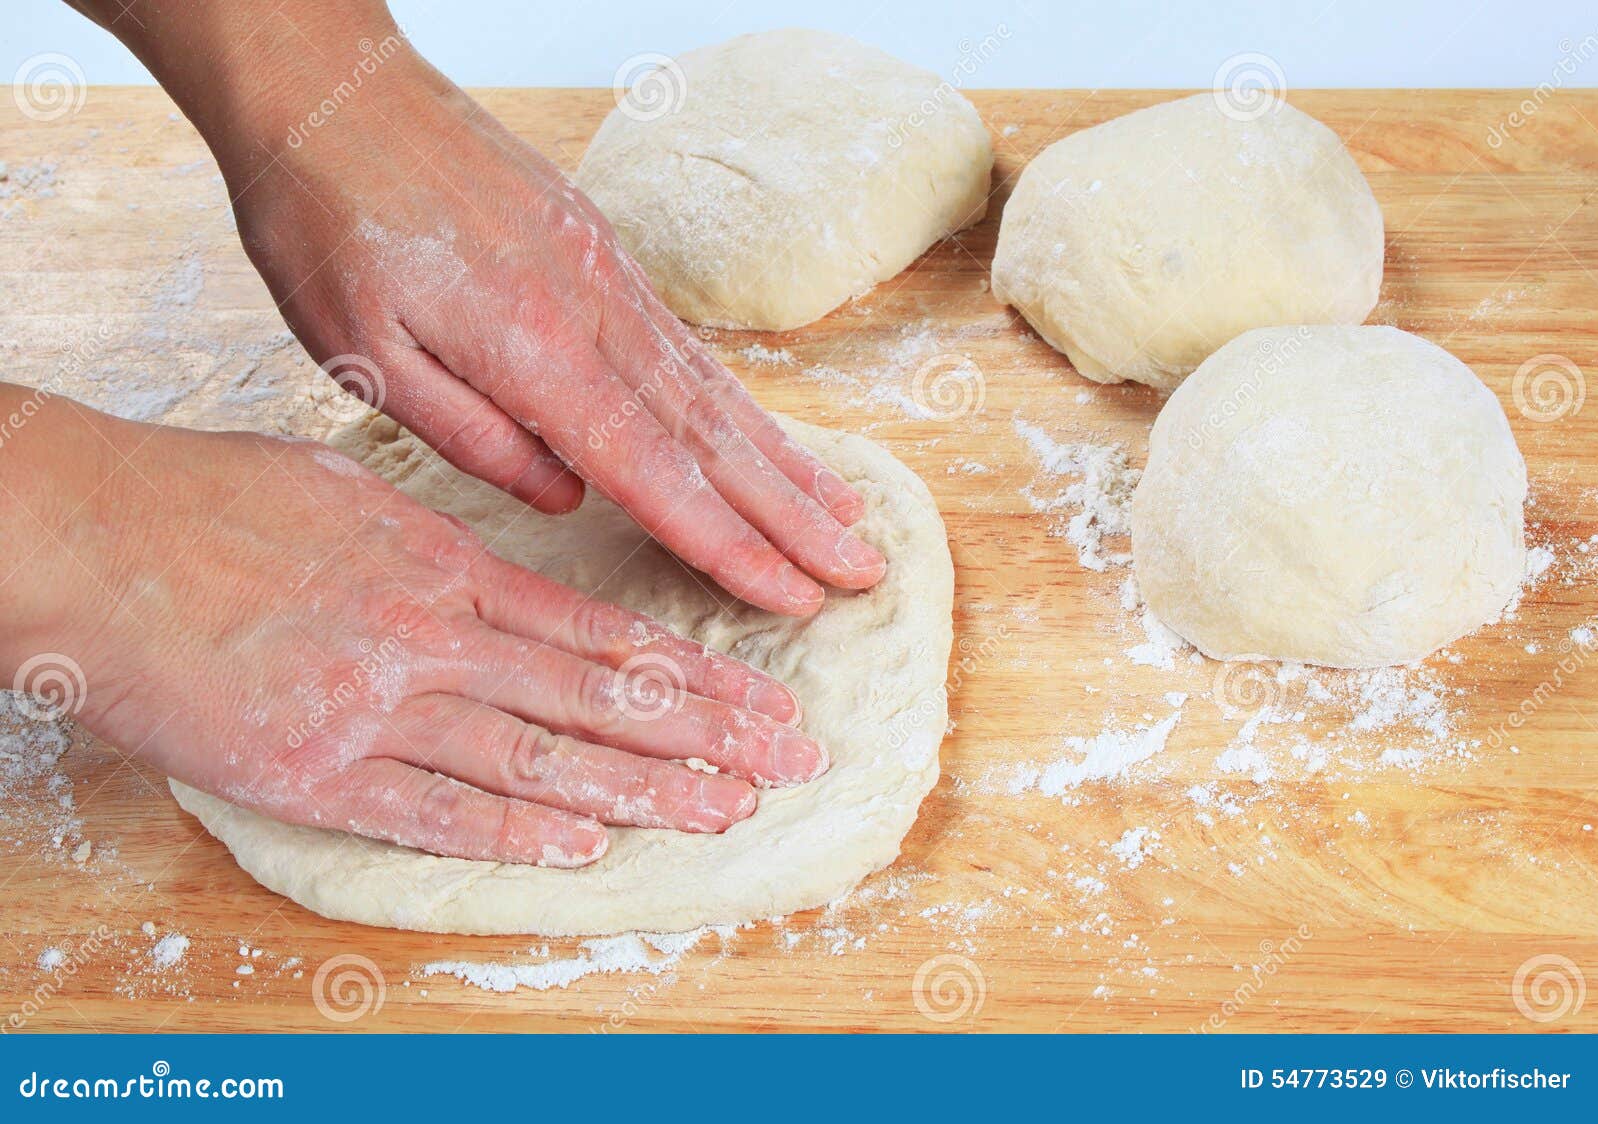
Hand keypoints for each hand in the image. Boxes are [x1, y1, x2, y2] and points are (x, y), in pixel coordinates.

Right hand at [0, 390, 825, 864]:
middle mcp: (432, 637)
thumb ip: (439, 533)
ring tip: (722, 811)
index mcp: (447, 564)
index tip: (769, 703)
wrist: (84, 537)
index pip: (603, 635)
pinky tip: (579, 848)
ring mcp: (375, 706)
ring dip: (639, 792)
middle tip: (791, 765)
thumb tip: (509, 557)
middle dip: (707, 737)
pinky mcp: (309, 769)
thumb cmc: (209, 502)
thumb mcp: (349, 489)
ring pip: (535, 759)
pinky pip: (428, 811)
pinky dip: (509, 836)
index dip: (698, 678)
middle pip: (596, 699)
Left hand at [89, 3, 886, 615]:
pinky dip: (744, 402)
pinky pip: (691, 348)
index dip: (729, 543)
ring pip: (717, 390)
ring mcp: (611, 279)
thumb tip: (564, 496)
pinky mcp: (607, 253)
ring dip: (787, 461)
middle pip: (713, 437)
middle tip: (860, 570)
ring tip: (848, 513)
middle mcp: (594, 315)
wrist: (336, 89)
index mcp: (531, 350)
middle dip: (792, 516)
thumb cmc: (326, 222)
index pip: (653, 472)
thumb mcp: (360, 350)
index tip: (794, 594)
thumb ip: (469, 432)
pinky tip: (768, 437)